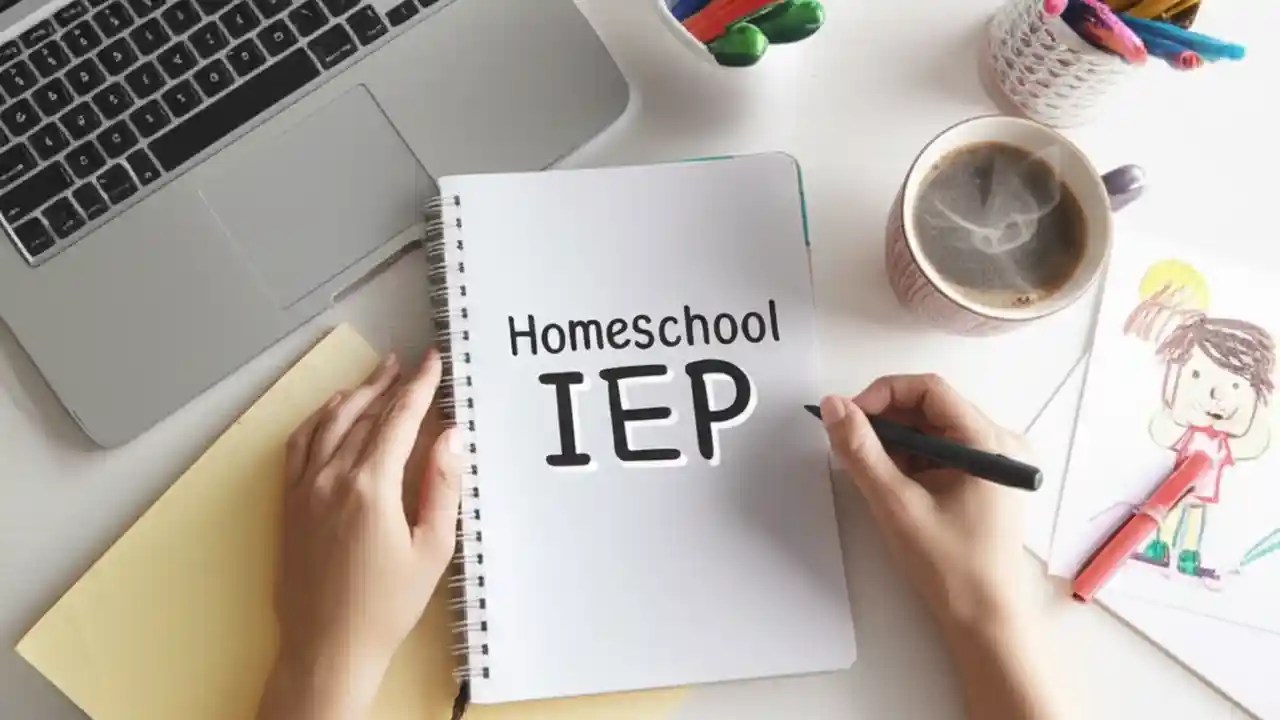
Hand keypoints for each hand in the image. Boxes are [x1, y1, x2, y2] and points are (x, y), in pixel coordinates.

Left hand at [258, 351, 462, 719]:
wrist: (328, 647)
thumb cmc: (384, 607)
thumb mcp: (432, 549)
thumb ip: (442, 487)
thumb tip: (450, 438)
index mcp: (370, 487)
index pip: (398, 419)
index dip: (419, 387)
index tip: (433, 363)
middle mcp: (331, 479)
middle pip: (363, 415)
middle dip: (390, 385)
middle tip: (409, 364)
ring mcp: (304, 489)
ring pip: (329, 423)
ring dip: (355, 395)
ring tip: (376, 376)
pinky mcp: (290, 504)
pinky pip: (299, 445)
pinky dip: (319, 420)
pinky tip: (332, 412)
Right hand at [821, 376, 1072, 719]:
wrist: (985, 620)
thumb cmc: (952, 567)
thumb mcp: (897, 504)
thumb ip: (861, 451)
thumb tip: (834, 406)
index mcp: (989, 443)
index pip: (930, 389)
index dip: (883, 394)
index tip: (849, 416)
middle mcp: (998, 444)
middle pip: (931, 407)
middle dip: (885, 420)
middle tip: (850, 444)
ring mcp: (992, 462)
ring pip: (931, 429)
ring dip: (895, 441)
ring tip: (870, 471)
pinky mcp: (983, 479)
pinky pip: (940, 451)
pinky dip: (909, 459)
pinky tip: (892, 484)